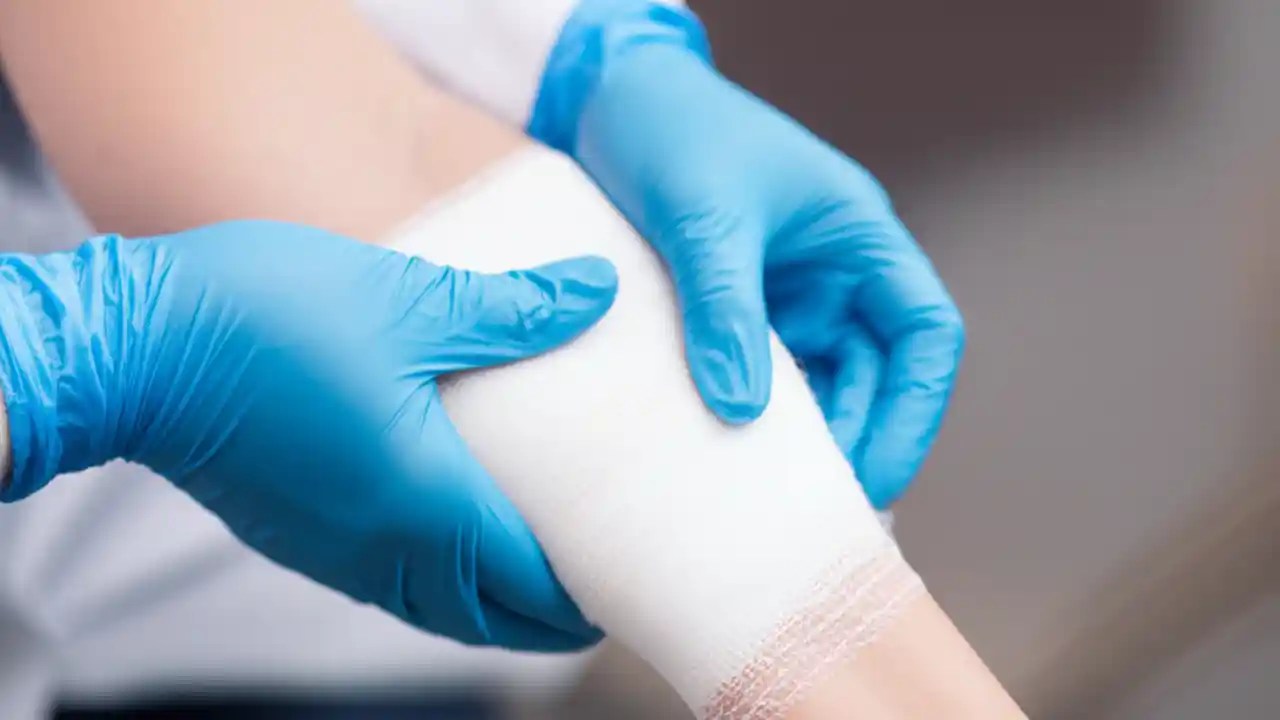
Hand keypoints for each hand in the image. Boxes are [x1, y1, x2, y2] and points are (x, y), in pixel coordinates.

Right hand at [0, 221, 616, 649]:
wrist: (134, 350)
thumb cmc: (270, 319)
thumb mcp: (411, 300)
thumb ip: (512, 309)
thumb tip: (596, 292)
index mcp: (425, 501)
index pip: (528, 583)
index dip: (583, 594)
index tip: (625, 580)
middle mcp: (385, 548)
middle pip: (486, 615)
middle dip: (545, 614)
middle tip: (593, 582)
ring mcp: (336, 551)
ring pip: (436, 608)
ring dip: (491, 603)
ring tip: (533, 570)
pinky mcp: (298, 538)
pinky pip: (390, 585)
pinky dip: (438, 583)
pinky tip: (448, 537)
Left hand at [531, 2, 963, 506]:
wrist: (609, 100)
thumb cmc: (674, 131)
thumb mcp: (704, 219)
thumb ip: (724, 310)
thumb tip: (740, 410)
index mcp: (859, 240)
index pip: (923, 336)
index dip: (913, 411)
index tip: (875, 476)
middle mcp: (834, 275)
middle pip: (874, 378)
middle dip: (853, 444)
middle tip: (811, 514)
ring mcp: (786, 297)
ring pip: (816, 386)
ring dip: (799, 440)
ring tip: (768, 504)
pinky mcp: (735, 310)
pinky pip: (758, 375)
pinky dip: (749, 416)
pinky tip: (723, 459)